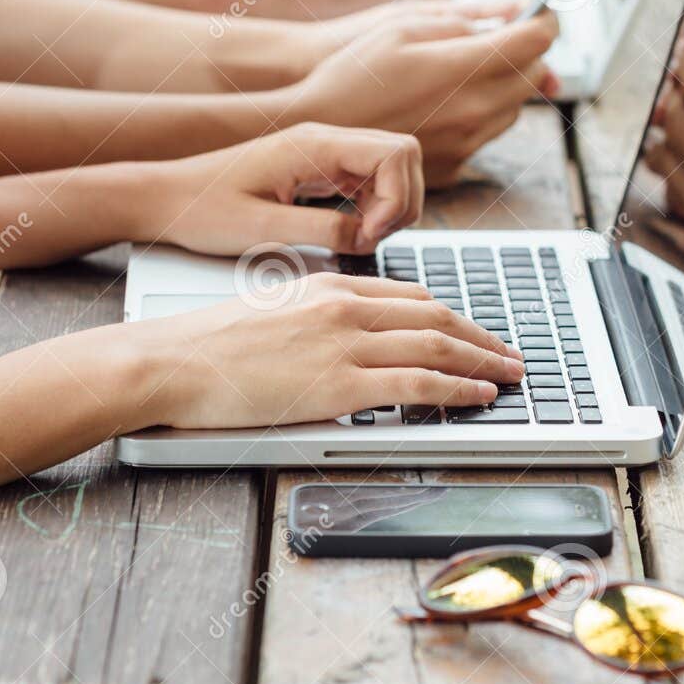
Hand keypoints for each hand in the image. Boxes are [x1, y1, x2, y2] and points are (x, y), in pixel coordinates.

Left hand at [136, 124, 423, 256]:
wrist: (167, 198)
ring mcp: (323, 154)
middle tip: (371, 239)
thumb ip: (320, 230)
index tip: (371, 235)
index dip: (398, 198)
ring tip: (360, 239)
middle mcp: (324, 141)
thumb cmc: (203, 209)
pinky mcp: (318, 170)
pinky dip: (374, 208)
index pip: (395, 154)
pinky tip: (350, 232)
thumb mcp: (261, 228)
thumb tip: (364, 238)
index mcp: (313, 145)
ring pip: (390, 168)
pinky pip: (368, 181)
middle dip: (403, 201)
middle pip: (402, 155)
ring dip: (391, 206)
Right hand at [144, 274, 526, 428]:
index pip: (411, 298)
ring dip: (483, 362)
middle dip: (482, 337)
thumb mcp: (274, 312)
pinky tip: (479, 395)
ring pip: (437, 347)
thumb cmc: (210, 345)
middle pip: (437, 318)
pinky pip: (417, 385)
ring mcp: (344, 345)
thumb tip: (347, 336)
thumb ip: (319, 318)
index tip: (474, 332)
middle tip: (511, 353)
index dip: (452, 317)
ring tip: (510, 375)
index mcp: (331, 289)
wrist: (172, 361)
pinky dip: (457, 389)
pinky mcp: (339, 386)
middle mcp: (346, 309)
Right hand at [294, 9, 559, 186]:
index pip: (534, 42)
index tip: (545, 14)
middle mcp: (473, 110)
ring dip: (506, 86)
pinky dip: (481, 116)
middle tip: (506, 38)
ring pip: (515, 109)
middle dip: (528, 54)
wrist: (316, 128)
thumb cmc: (353, 71)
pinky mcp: (455, 166)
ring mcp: (466, 143)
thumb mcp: (403, 26)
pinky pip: (487, 137)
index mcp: (462, 68)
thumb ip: (465, 21)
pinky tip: (447, 104)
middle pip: (534, 77)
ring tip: (469, 71)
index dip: (546, 22)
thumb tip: (512, 13)